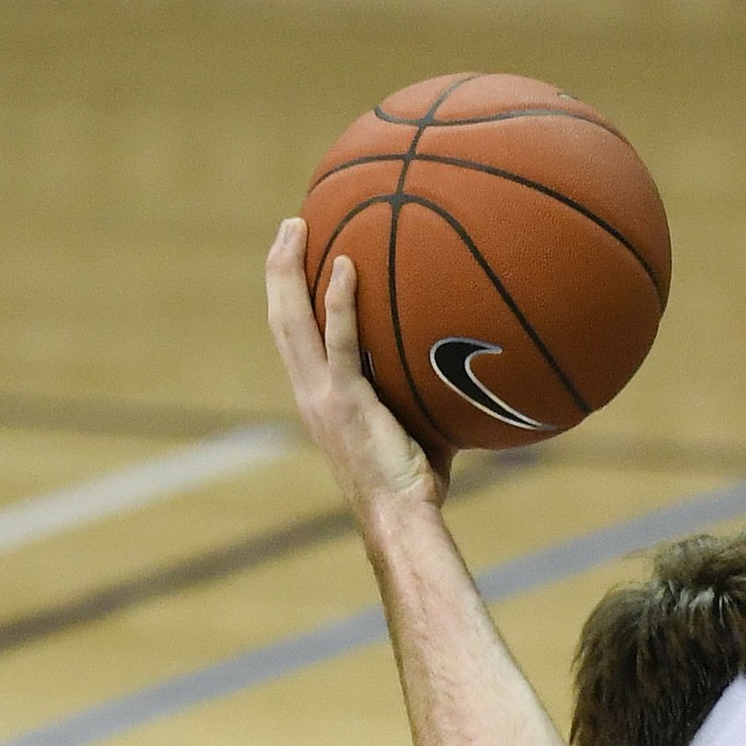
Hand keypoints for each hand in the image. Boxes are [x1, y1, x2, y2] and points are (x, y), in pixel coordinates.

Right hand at [264, 218, 449, 528]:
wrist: (401, 520)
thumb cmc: (414, 487)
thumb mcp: (413, 430)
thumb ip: (421, 396)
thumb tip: (466, 369)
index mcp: (318, 400)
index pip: (293, 339)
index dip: (288, 298)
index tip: (295, 261)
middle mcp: (310, 394)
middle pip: (280, 318)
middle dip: (279, 268)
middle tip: (290, 226)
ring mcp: (323, 397)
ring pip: (291, 321)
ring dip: (290, 269)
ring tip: (298, 225)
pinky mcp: (346, 401)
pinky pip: (339, 340)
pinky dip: (338, 300)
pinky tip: (346, 263)